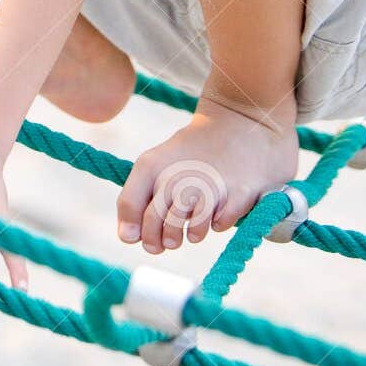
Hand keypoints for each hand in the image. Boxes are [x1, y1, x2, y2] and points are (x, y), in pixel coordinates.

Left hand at [116, 101, 298, 251]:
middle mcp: (178, 174)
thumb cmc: (189, 155)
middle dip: (158, 241)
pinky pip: (220, 225)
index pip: (130, 206)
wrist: (237, 123)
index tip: (139, 238)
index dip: (133, 230)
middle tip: (168, 241)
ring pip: (190, 231)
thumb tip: (127, 238)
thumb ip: (135, 199)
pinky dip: (218, 224)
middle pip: (155, 222)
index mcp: (153, 166)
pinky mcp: (239, 193)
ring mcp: (209, 184)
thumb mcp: (155, 165)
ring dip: (190, 236)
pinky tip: (219, 211)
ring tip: (192, 230)